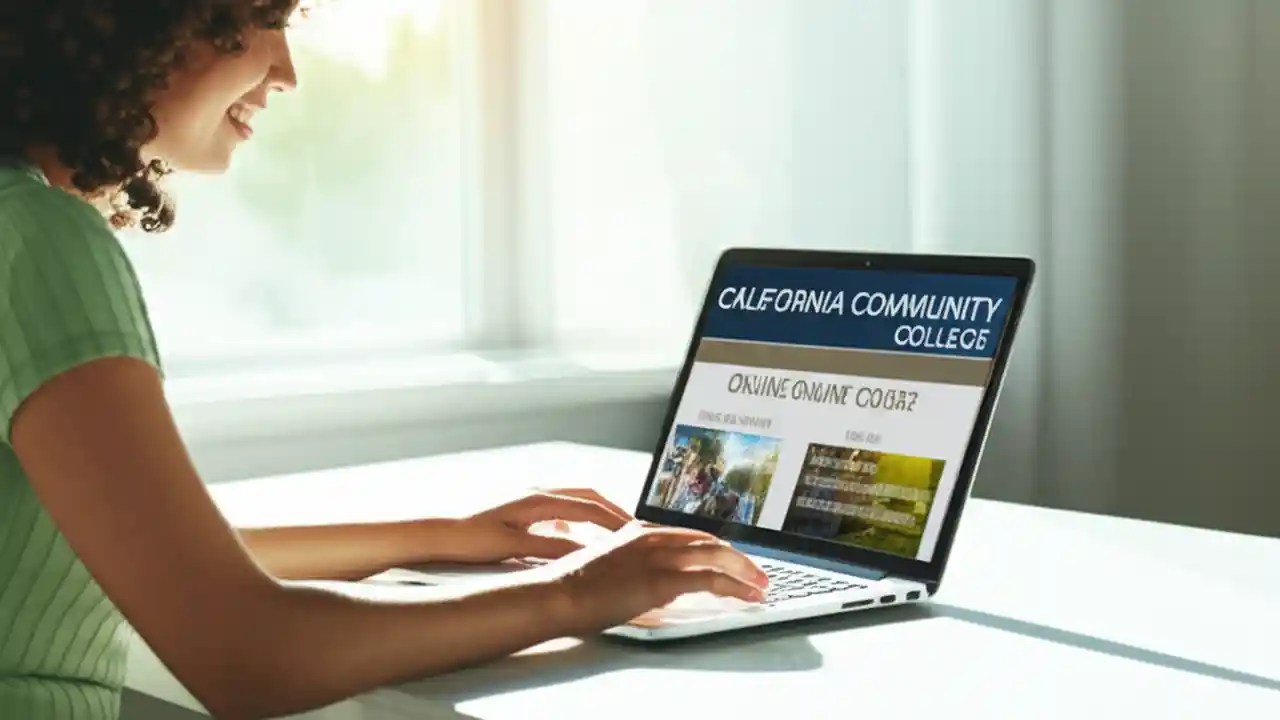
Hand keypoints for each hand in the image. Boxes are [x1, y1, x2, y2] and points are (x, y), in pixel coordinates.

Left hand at [445, 488, 633, 563]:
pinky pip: (559, 510)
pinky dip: (576, 520)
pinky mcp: (523, 510)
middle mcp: (537, 494)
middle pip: (585, 496)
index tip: (634, 531)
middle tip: (633, 528)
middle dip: (611, 511)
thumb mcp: (514, 546)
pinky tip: (574, 538)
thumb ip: (550, 549)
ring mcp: (530, 500)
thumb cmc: (472, 538)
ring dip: (595, 514)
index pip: (587, 506)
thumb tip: (585, 552)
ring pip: (573, 501)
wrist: (442, 533)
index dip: (613, 519)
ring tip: (612, 533)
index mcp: (538, 500)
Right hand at [544, 522, 768, 634]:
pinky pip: (709, 579)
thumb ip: (636, 567)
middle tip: (757, 573)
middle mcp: (653, 537)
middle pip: (709, 541)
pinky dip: (734, 587)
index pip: (692, 536)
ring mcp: (658, 556)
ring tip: (761, 586)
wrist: (558, 593)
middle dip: (739, 557)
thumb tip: (655, 584)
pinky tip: (745, 596)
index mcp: (641, 531)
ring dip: (744, 571)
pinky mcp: (661, 579)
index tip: (733, 560)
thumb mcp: (610, 566)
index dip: (717, 548)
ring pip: (717, 555)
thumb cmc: (575, 586)